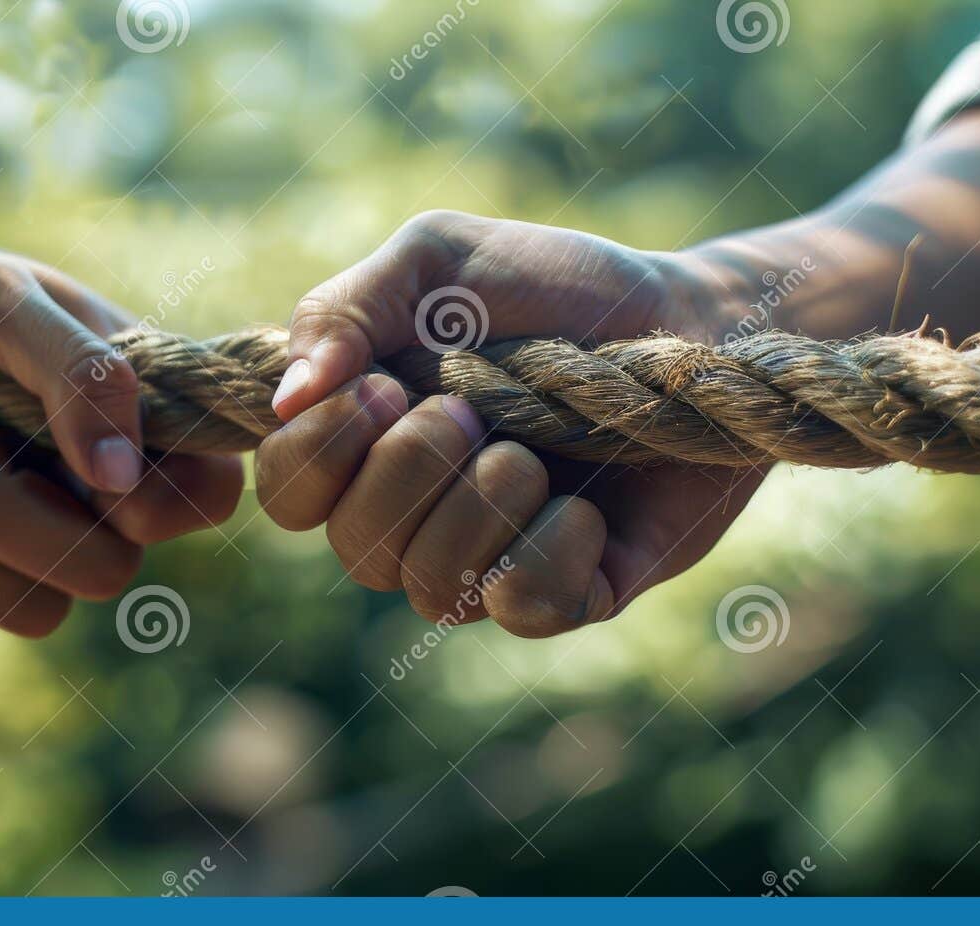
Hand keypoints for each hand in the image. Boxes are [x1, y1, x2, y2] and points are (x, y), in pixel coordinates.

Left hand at [0, 207, 240, 651]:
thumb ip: (73, 368)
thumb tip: (123, 474)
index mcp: (126, 405)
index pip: (208, 493)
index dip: (159, 502)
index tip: (81, 462)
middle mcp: (85, 484)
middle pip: (110, 570)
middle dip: (7, 514)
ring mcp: (19, 537)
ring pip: (35, 613)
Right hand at [256, 210, 763, 637]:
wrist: (697, 316)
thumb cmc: (558, 286)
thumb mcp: (438, 261)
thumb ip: (344, 310)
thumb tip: (282, 400)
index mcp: (369, 441)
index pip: (288, 493)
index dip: (316, 456)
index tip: (381, 386)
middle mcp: (417, 513)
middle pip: (354, 550)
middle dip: (406, 474)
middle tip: (466, 408)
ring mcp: (490, 560)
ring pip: (429, 589)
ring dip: (478, 508)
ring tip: (531, 452)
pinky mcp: (571, 591)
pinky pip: (521, 610)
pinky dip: (546, 555)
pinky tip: (582, 508)